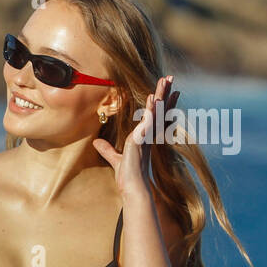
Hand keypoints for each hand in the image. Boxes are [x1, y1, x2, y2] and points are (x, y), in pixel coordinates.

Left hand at [94, 75, 177, 202]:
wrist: (132, 188)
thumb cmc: (128, 176)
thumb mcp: (115, 158)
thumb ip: (107, 149)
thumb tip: (96, 141)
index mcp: (146, 137)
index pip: (156, 116)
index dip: (162, 104)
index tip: (169, 91)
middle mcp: (149, 135)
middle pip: (159, 110)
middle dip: (164, 93)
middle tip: (170, 77)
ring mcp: (147, 138)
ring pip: (156, 112)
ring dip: (160, 95)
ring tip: (166, 80)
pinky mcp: (141, 142)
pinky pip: (147, 123)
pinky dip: (151, 111)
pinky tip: (153, 100)